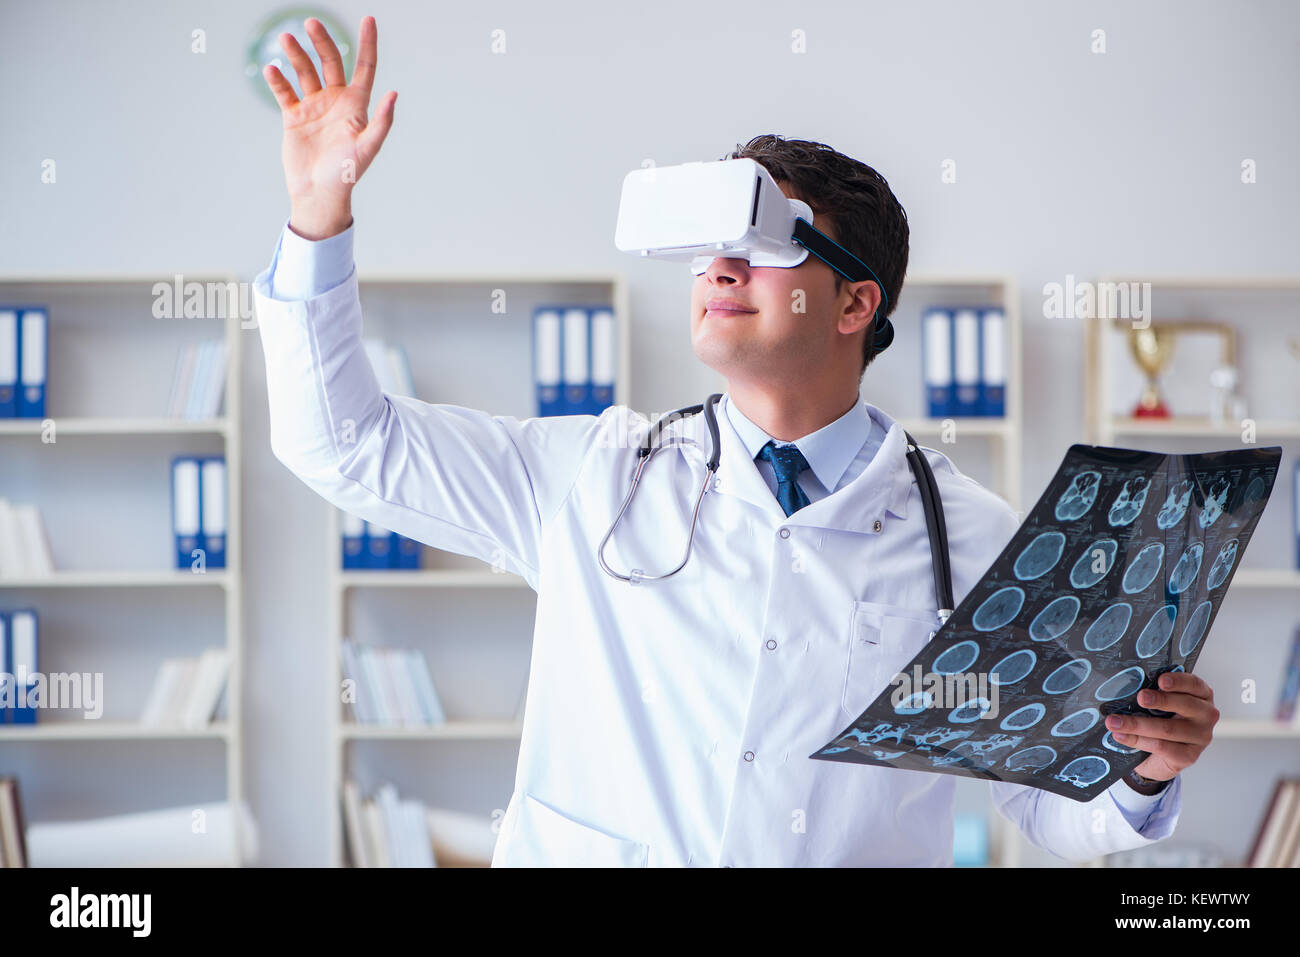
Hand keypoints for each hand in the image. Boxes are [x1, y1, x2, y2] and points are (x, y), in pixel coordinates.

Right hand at [262, 16, 396, 238]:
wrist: (319, 193)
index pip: (365, 67)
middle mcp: (336, 101)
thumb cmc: (347, 174)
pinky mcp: (294, 116)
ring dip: (296, 54)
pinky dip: (277, 80)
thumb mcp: (367, 148)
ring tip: (286, 39)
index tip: (369, 18)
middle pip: (330, 62)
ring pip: (305, 72)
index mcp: (357, 105)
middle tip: (311, 23)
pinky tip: (272, 69)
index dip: (368, 43)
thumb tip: (394, 94)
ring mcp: (314, 106)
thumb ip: (381, 122)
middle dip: (322, 41)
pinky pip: (284, 91)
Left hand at [1105, 672, 1218, 782]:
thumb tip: (1125, 683)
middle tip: (1140, 698)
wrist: (1158, 755)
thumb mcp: (1159, 703)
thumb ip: (1152, 691)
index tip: (1161, 680)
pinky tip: (1120, 736)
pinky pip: (1161, 747)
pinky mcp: (1189, 756)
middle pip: (1185, 705)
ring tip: (1114, 721)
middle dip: (1160, 700)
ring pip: (1168, 728)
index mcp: (1201, 695)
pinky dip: (1137, 740)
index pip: (1194, 684)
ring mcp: (1200, 737)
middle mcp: (1205, 715)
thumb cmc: (1161, 719)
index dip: (1178, 681)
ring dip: (1137, 724)